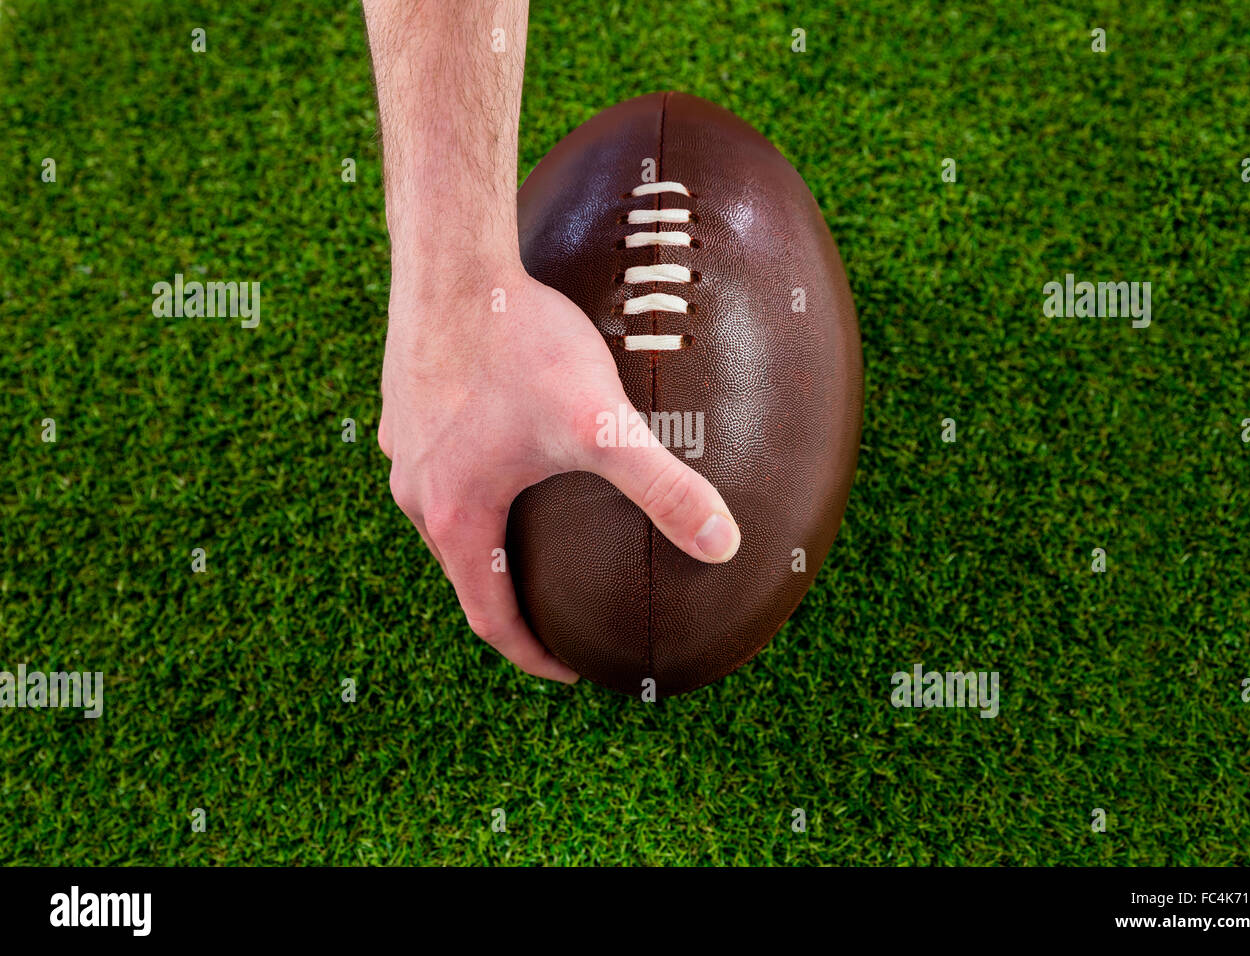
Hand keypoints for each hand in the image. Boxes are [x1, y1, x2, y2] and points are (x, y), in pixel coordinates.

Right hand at [379, 267, 741, 681]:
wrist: (453, 261)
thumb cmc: (519, 344)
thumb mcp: (601, 425)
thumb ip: (664, 486)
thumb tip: (723, 544)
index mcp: (454, 515)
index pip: (491, 618)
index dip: (534, 653)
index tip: (571, 665)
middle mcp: (415, 490)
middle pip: (467, 570)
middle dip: (515, 596)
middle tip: (562, 605)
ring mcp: (404, 446)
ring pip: (451, 514)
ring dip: (494, 535)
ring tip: (542, 534)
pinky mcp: (406, 405)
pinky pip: (442, 462)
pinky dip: (477, 479)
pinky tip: (514, 454)